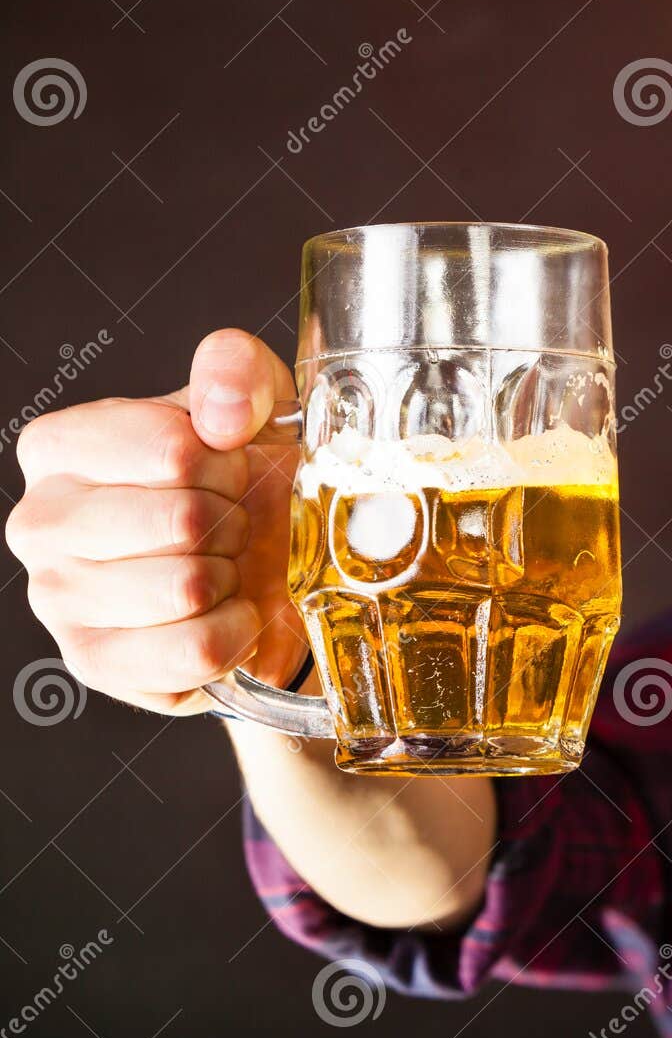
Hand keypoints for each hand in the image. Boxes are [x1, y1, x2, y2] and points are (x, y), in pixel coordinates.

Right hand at [7, 329, 304, 714]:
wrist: (267, 570)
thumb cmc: (247, 484)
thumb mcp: (255, 405)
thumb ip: (237, 373)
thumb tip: (219, 412)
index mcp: (60, 446)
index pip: (174, 449)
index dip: (229, 462)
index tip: (227, 468)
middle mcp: (38, 522)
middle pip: (184, 520)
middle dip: (234, 523)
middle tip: (229, 525)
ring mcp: (57, 600)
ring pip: (187, 588)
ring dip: (233, 579)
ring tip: (222, 568)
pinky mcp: (94, 664)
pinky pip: (194, 651)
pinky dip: (235, 635)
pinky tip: (226, 616)